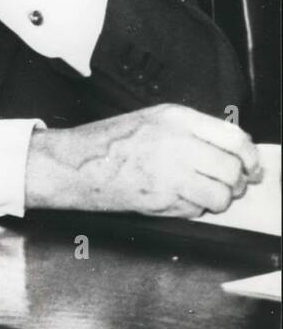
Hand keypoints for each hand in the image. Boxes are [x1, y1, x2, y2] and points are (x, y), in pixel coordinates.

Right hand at [25, 104, 261, 216]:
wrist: (75, 163)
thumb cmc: (110, 142)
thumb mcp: (154, 120)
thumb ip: (194, 131)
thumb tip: (235, 152)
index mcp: (176, 118)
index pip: (235, 138)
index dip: (250, 157)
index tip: (252, 166)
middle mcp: (176, 142)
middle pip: (232, 168)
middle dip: (236, 182)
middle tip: (228, 184)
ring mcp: (168, 171)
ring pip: (221, 194)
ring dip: (218, 199)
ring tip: (202, 194)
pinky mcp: (161, 198)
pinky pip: (196, 209)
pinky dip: (193, 208)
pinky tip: (175, 197)